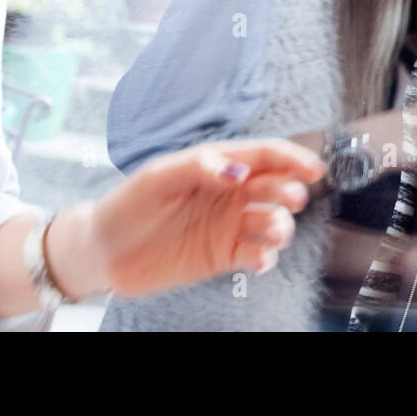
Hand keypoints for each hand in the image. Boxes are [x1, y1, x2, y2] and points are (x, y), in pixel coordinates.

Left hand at [84, 138, 325, 297]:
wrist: (104, 251)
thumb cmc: (128, 205)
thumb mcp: (158, 177)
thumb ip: (198, 167)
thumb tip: (235, 170)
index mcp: (217, 165)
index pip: (264, 156)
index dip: (291, 158)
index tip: (312, 168)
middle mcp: (229, 194)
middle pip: (275, 187)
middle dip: (289, 191)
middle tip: (290, 200)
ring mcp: (228, 225)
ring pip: (272, 222)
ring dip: (281, 226)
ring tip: (273, 232)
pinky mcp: (223, 256)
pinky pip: (256, 255)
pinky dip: (265, 258)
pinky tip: (259, 259)